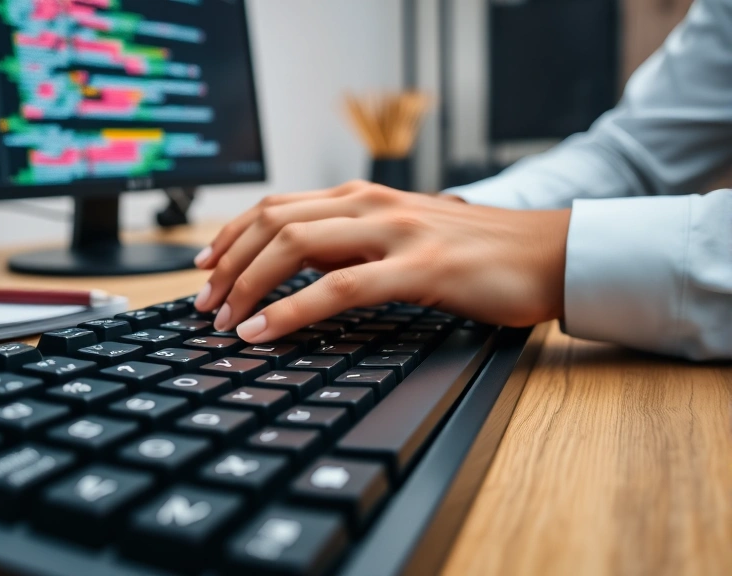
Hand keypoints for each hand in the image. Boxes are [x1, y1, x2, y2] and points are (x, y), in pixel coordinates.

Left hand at [192, 181, 570, 342]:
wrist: (547, 253)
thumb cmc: (472, 253)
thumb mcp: (399, 236)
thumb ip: (350, 242)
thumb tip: (293, 266)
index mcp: (361, 198)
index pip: (275, 207)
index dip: (230, 235)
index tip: (202, 266)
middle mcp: (370, 205)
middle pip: (273, 222)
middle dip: (226, 263)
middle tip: (203, 302)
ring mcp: (394, 232)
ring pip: (295, 246)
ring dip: (247, 283)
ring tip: (223, 318)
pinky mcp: (418, 268)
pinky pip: (338, 287)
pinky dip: (290, 310)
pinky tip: (263, 330)